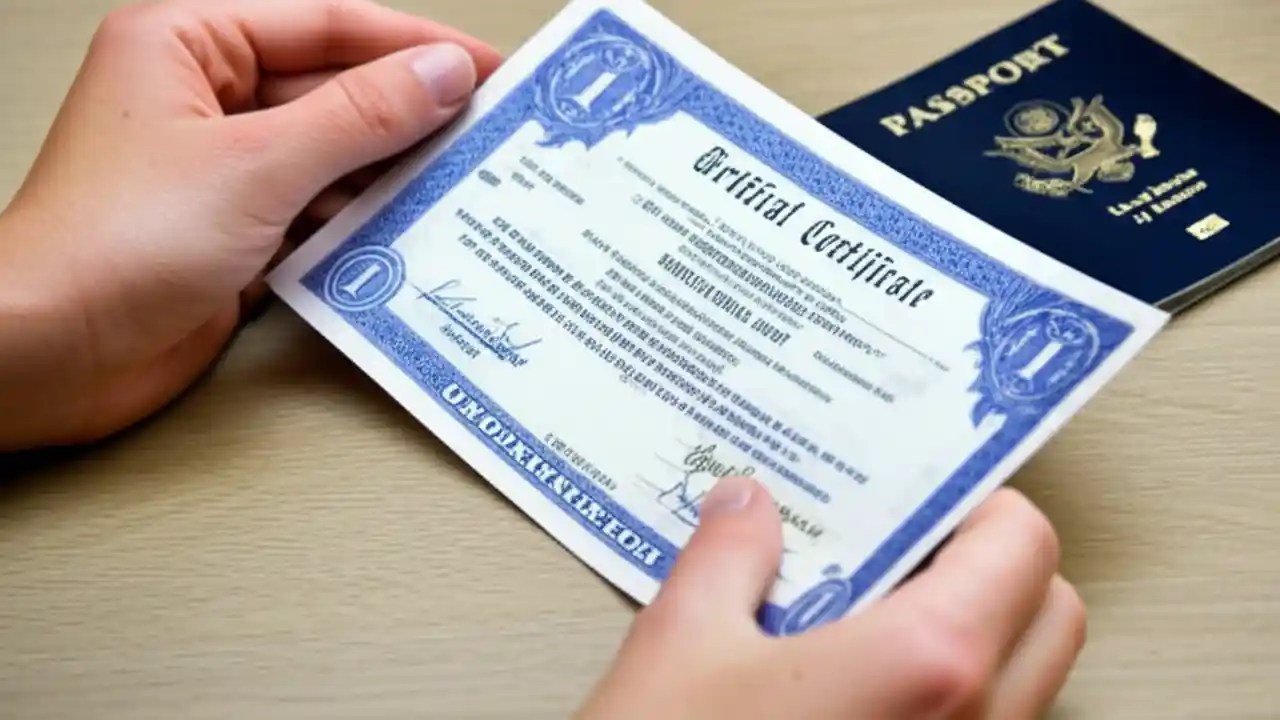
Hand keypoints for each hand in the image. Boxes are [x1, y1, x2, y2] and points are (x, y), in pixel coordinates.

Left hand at [0, 0, 501, 449]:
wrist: (51, 355)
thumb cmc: (113, 243)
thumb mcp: (258, 164)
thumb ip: (360, 116)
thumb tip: (442, 73)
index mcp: (189, 44)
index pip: (326, 26)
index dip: (413, 46)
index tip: (487, 67)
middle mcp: (205, 99)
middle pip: (334, 91)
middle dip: (411, 114)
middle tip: (492, 132)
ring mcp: (221, 169)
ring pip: (332, 156)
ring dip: (394, 174)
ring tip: (469, 183)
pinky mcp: (235, 232)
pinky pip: (318, 212)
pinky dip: (363, 223)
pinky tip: (414, 230)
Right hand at [577, 481, 1084, 718]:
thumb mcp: (683, 642)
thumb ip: (729, 553)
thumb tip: (747, 507)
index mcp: (927, 662)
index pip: (1022, 545)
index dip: (980, 503)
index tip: (926, 495)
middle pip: (1049, 614)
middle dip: (994, 566)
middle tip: (903, 549)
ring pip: (1025, 681)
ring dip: (976, 633)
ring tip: (870, 614)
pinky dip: (948, 693)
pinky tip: (856, 682)